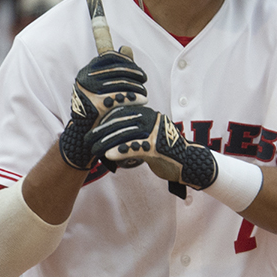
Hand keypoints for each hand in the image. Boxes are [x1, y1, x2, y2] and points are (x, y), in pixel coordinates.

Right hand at [59, 48, 147, 169]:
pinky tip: (142, 102)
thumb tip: (126, 48)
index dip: (128, 63)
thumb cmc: (99, 105)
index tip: (140, 73)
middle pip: (117, 71)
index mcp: (87, 71)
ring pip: (120, 85)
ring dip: (137, 89)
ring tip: (145, 95)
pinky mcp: (96, 106)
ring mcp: (89, 92)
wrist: (86, 132)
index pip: (110, 58)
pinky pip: (120, 98)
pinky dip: (134, 99)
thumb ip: (117, 65)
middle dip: (135, 77)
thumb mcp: (105, 83)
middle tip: (145, 83)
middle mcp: (85, 79)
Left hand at [85, 106, 218, 189]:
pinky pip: (135, 147)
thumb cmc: (166, 153)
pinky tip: (109, 155)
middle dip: (101, 132)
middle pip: (121, 122)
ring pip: (126, 134)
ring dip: (107, 142)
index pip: (122, 112)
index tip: (91, 129)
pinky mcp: (158, 147)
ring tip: (94, 150)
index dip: (104, 121)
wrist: (189, 164)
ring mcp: (156, 132)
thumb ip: (134, 134)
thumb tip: (110, 136)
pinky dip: (120, 151)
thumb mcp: (148, 138)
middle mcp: (152, 119)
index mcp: (149, 114)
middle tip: (88, 140)